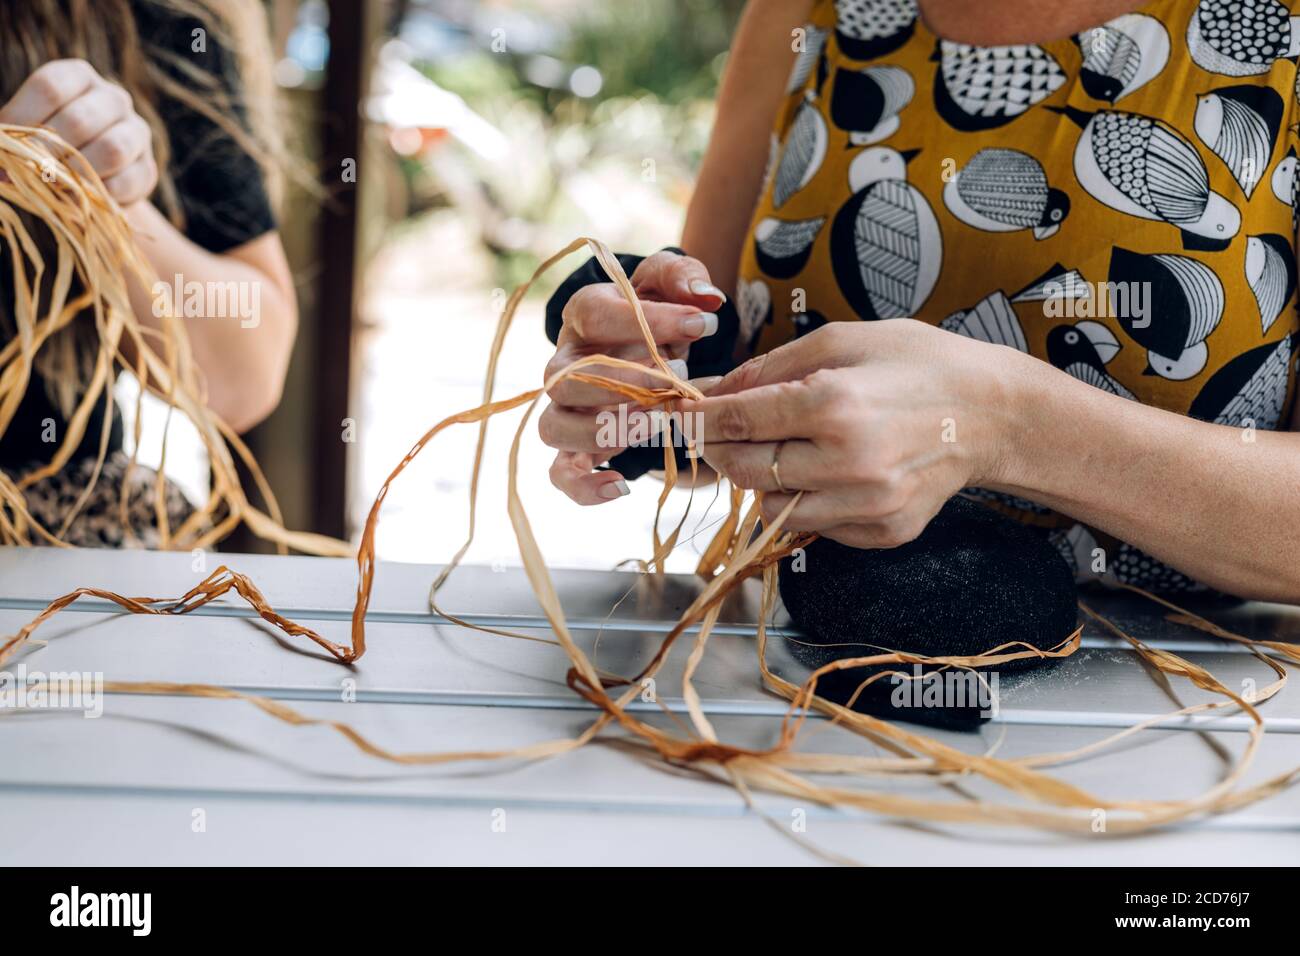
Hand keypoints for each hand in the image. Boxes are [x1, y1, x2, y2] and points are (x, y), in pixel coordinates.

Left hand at [0, 60, 156, 205]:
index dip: (22, 118)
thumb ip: (13, 138)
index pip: (49, 87)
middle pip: (80, 119)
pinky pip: (126, 182)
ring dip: (79, 173)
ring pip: (112, 149)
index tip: (4, 145)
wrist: (90, 179)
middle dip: (49, 153)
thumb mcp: (29, 132)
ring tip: (58, 185)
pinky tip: (83, 196)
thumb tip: (2, 168)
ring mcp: (137, 132)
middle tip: (31, 172)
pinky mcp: (148, 168)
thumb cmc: (49, 147)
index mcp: (78, 77)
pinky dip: (99, 194)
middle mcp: (114, 97)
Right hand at [540, 250, 725, 503]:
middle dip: (624, 382)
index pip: (592, 313)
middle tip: (679, 378)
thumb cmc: (656, 312)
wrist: (648, 345)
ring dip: (603, 430)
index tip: (701, 325)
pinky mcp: (575, 446)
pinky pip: (561, 473)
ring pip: (554, 426)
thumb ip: (683, 277)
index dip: (643, 321)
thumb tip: (706, 297)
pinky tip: (621, 487)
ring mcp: (565, 408)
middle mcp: (564, 362)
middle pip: (563, 377)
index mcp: (583, 315)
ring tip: (656, 423)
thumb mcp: (671, 282)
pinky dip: (584, 486)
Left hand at [682, 321, 1026, 547]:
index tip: (678, 417)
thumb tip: (712, 393)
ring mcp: (868, 504)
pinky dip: (807, 501)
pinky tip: (831, 471)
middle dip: (725, 450)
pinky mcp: (882, 532)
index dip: (698, 420)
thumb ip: (770, 368)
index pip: (738, 422)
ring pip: (772, 508)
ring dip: (764, 480)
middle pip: (745, 470)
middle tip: (730, 432)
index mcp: (834, 403)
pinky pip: (814, 527)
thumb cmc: (917, 363)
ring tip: (788, 449)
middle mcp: (848, 462)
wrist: (994, 413)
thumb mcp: (843, 340)